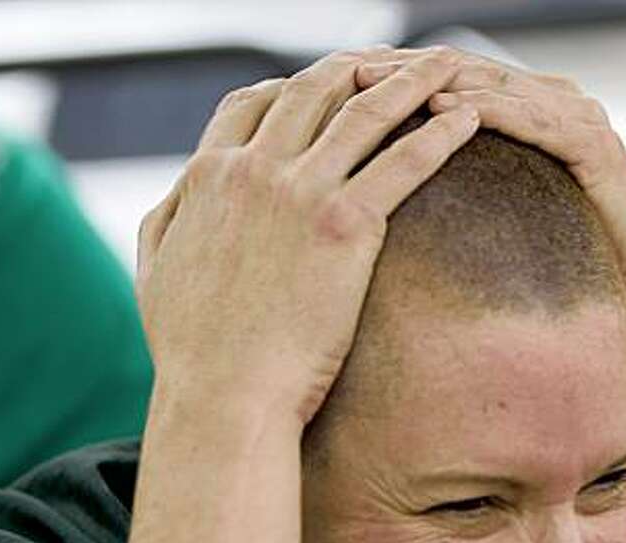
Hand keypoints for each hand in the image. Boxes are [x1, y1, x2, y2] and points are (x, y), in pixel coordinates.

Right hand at [137, 47, 479, 425]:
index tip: (325, 84)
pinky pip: (405, 161)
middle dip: (359, 66)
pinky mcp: (345, 225)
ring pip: (366, 112)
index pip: (253, 103)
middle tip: (397, 61)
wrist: (223, 398)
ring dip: (413, 80)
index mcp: (207, 177)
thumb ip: (170, 218)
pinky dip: (441, 132)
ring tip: (450, 65)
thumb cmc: (192, 352)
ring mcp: (300, 192)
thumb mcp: (156, 271)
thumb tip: (183, 191)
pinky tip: (470, 118)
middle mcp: (253, 169)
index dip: (292, 85)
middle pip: (315, 90)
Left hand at [355, 48, 625, 340]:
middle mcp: (550, 101)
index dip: (389, 80)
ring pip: (491, 84)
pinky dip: (487, 110)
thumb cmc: (568, 266)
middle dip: (400, 69)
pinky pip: (532, 117)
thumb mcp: (499, 220)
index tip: (332, 86)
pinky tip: (443, 108)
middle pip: (462, 70)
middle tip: (345, 68)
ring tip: (375, 81)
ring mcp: (575, 117)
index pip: (445, 82)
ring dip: (430, 80)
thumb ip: (461, 193)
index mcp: (524, 112)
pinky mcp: (595, 143)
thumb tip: (386, 207)